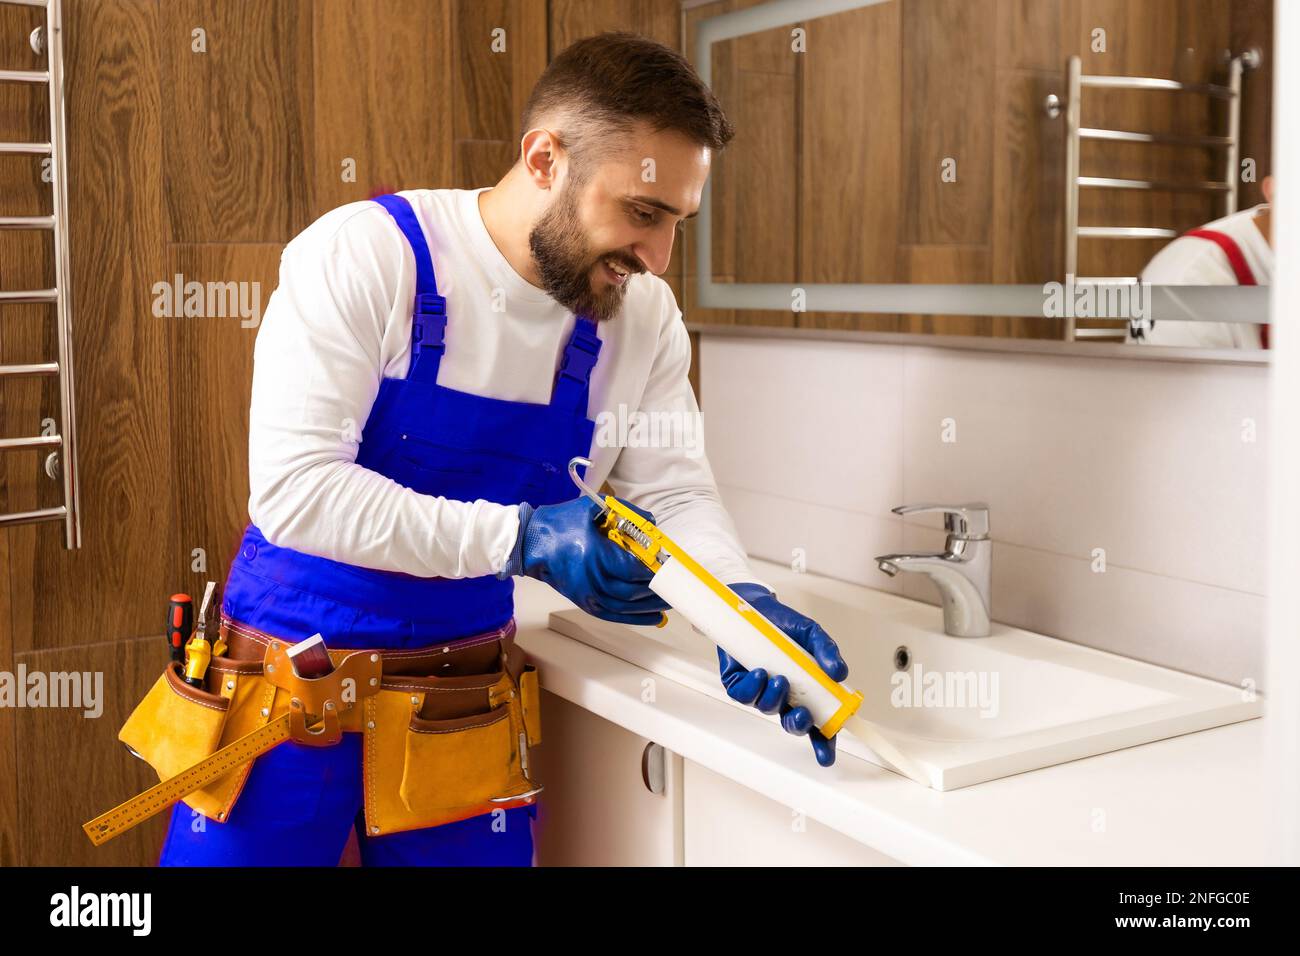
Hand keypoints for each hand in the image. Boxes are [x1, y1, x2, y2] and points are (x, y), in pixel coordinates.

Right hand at [516, 496, 669, 624]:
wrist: (529, 543)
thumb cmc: (559, 523)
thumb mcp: (592, 509)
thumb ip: (626, 513)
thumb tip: (652, 523)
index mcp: (595, 555)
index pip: (634, 569)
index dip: (655, 570)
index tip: (671, 566)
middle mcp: (592, 579)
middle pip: (633, 591)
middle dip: (658, 589)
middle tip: (677, 584)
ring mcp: (588, 595)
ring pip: (627, 606)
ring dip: (651, 605)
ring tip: (670, 600)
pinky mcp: (584, 602)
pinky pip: (615, 615)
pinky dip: (636, 618)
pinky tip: (653, 617)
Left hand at [717, 582, 847, 766]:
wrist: (753, 606)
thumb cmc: (783, 624)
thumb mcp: (811, 634)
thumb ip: (827, 651)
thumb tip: (840, 672)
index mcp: (805, 689)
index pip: (818, 723)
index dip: (823, 742)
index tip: (827, 754)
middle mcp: (783, 694)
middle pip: (792, 723)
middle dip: (798, 725)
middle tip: (802, 714)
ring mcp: (760, 691)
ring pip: (768, 708)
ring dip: (775, 699)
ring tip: (780, 679)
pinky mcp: (738, 683)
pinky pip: (744, 695)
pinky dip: (752, 688)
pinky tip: (759, 673)